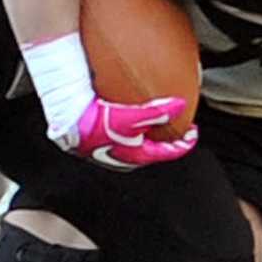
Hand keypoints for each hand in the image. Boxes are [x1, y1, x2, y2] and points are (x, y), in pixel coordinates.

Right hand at [51, 96, 196, 170]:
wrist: (69, 118)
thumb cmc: (97, 123)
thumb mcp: (133, 118)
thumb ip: (158, 113)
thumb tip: (179, 106)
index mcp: (135, 155)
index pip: (166, 153)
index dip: (183, 144)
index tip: (192, 134)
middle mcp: (123, 154)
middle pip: (152, 149)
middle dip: (165, 139)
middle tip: (176, 126)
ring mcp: (111, 146)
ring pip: (137, 141)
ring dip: (149, 131)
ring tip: (155, 117)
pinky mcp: (100, 134)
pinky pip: (123, 130)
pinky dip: (133, 123)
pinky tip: (128, 108)